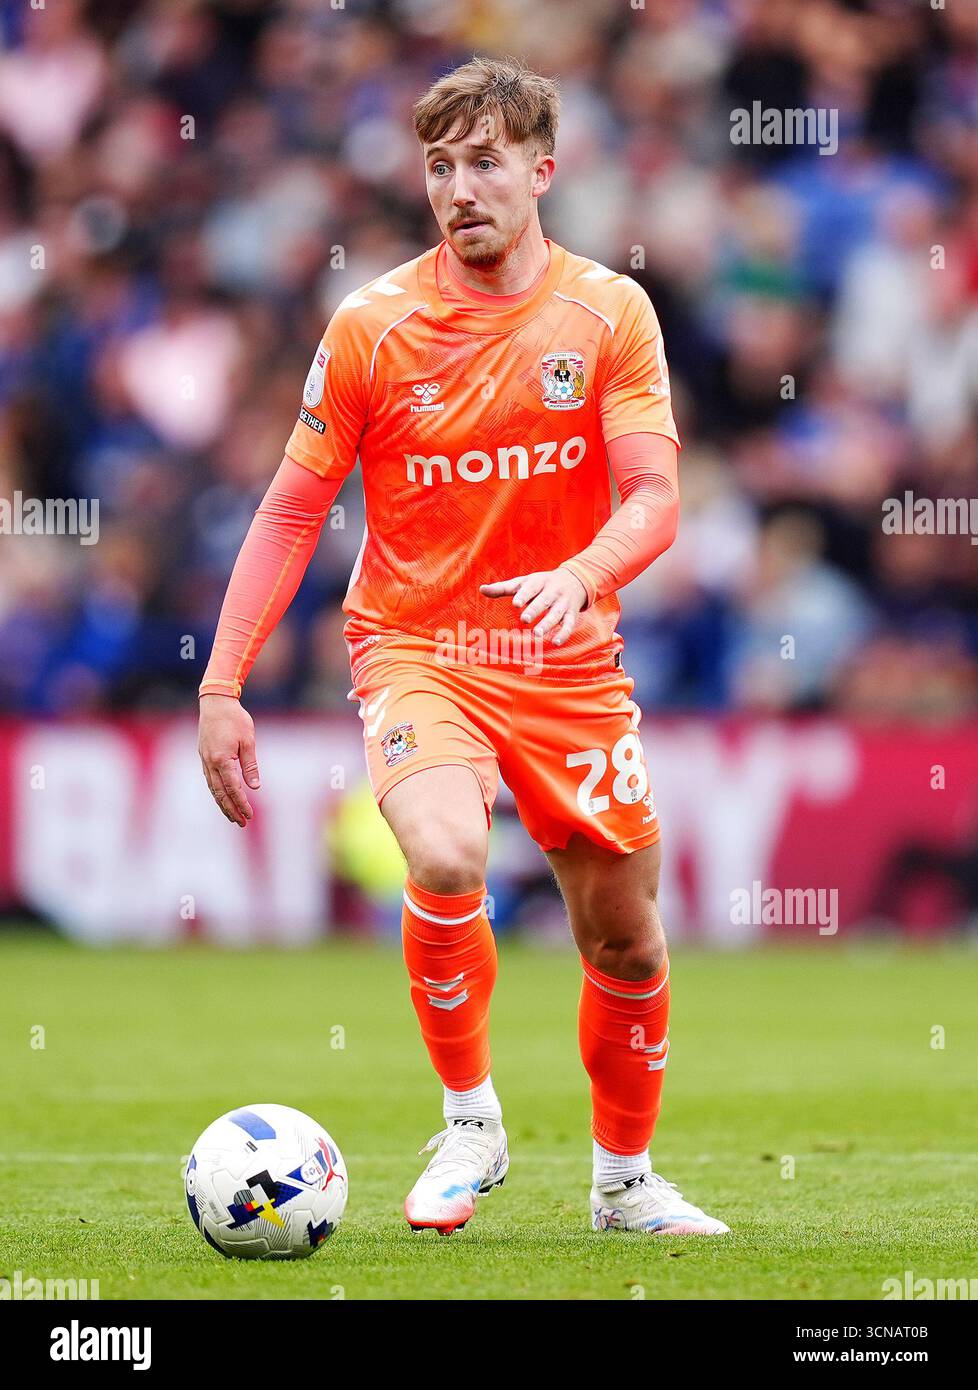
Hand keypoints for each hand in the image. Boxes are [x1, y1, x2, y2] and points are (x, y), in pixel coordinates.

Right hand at [198, 694, 259, 826]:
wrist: (215, 702)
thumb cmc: (234, 719)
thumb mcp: (248, 741)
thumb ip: (250, 765)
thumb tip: (255, 786)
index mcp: (222, 760)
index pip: (233, 789)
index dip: (241, 803)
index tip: (249, 815)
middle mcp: (210, 763)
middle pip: (220, 794)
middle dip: (231, 810)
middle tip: (241, 822)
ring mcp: (204, 760)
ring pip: (212, 788)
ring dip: (222, 804)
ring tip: (232, 816)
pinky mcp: (203, 756)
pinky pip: (209, 780)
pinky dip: (216, 792)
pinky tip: (222, 797)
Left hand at [479, 567, 587, 646]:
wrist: (574, 580)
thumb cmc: (541, 584)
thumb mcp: (523, 582)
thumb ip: (503, 588)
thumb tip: (481, 589)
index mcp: (539, 582)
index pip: (531, 587)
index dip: (523, 595)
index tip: (515, 604)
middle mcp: (552, 592)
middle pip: (544, 601)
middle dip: (535, 609)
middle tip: (525, 619)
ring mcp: (563, 603)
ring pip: (556, 614)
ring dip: (548, 624)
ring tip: (537, 635)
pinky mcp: (571, 614)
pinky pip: (569, 625)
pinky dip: (564, 633)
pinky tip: (555, 642)